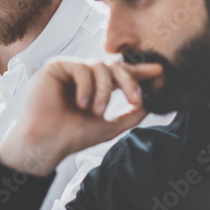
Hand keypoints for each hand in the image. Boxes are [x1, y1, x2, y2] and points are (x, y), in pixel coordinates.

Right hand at [0, 58, 163, 175]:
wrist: (49, 143)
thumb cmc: (73, 136)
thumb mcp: (110, 126)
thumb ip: (131, 114)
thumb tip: (151, 103)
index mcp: (96, 87)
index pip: (120, 74)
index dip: (140, 72)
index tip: (159, 72)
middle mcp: (84, 76)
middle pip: (114, 67)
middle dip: (129, 82)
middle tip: (136, 100)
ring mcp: (69, 70)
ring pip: (100, 67)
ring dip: (104, 91)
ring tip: (96, 111)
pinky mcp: (56, 66)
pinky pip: (81, 68)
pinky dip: (86, 87)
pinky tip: (81, 103)